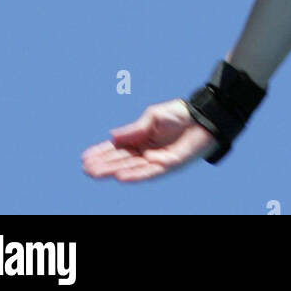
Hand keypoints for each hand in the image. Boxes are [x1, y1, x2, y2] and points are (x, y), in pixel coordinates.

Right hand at [81, 99, 216, 181]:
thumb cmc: (180, 114)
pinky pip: (149, 173)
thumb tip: (112, 136)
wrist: (205, 116)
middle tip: (86, 168)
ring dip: (114, 171)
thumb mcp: (153, 116)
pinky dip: (135, 175)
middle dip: (103, 164)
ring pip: (131, 168)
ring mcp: (156, 160)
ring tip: (96, 172)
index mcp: (141, 139)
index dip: (101, 152)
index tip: (84, 157)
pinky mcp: (169, 165)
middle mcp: (146, 151)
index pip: (117, 148)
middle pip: (121, 160)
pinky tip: (120, 177)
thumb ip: (135, 128)